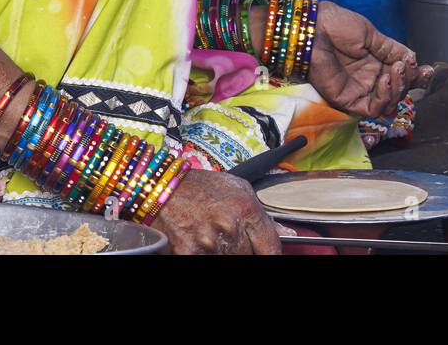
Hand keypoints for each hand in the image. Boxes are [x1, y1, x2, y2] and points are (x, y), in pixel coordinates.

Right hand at [152, 169, 282, 253]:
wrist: (161, 187)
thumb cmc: (201, 186)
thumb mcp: (237, 189)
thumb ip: (262, 214)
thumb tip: (286, 234)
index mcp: (245, 208)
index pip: (271, 247)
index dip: (270, 253)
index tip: (264, 252)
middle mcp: (229, 226)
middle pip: (249, 256)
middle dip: (243, 248)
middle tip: (229, 235)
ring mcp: (209, 243)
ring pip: (230, 259)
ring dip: (224, 250)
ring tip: (212, 234)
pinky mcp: (189, 253)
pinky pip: (207, 260)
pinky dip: (206, 253)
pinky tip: (200, 240)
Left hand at [308, 0, 434, 116]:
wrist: (314, 27)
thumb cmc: (337, 25)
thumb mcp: (371, 35)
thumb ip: (392, 49)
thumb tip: (412, 58)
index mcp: (375, 62)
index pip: (400, 76)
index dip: (415, 76)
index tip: (427, 70)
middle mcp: (368, 78)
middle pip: (397, 92)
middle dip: (407, 81)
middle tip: (404, 66)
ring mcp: (358, 90)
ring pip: (388, 104)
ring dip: (398, 89)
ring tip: (396, 70)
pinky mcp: (347, 100)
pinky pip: (372, 109)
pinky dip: (384, 98)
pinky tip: (386, 80)